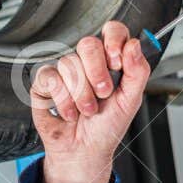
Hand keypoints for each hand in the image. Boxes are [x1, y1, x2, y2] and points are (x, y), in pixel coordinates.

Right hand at [30, 21, 150, 182]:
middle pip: (88, 44)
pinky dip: (63, 99)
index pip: (112, 31)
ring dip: (82, 95)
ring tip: (87, 111)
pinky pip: (51, 77)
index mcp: (111, 62)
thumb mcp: (130, 101)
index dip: (113, 40)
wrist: (84, 151)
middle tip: (103, 93)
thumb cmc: (107, 127)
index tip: (117, 60)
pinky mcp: (45, 82)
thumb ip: (137, 72)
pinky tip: (69, 112)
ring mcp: (65, 70)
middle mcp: (88, 63)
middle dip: (97, 72)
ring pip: (70, 63)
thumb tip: (134, 45)